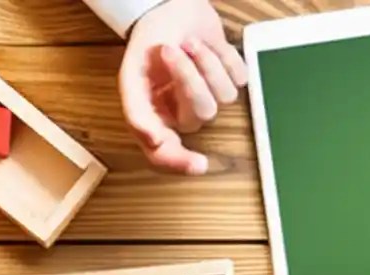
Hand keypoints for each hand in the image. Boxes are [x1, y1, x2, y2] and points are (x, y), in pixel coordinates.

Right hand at [119, 0, 246, 173]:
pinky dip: (223, 55)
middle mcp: (185, 113)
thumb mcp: (130, 75)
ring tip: (188, 42)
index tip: (198, 164)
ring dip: (205, 62)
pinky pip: (239, 76)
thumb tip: (151, 141)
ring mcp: (211, 96)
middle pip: (201, 114)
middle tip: (170, 49)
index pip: (168, 155)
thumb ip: (136, 110)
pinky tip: (207, 44)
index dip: (182, 163)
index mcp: (158, 118)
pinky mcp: (231, 78)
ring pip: (223, 96)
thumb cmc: (148, 40)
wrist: (167, 7)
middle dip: (188, 77)